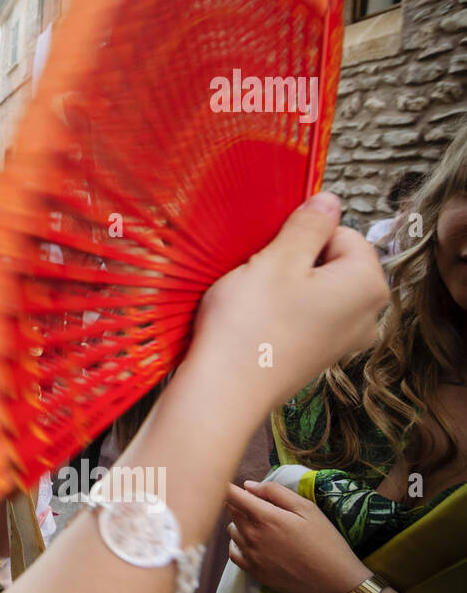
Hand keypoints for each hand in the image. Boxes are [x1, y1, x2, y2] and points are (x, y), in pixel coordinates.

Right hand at [186, 192, 387, 412]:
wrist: (224, 391)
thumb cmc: (249, 326)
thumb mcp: (276, 260)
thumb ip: (308, 225)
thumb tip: (329, 201)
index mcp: (367, 285)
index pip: (343, 233)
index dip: (303, 235)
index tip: (272, 252)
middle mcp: (368, 315)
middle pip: (332, 262)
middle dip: (295, 260)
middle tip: (260, 275)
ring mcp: (344, 341)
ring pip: (316, 289)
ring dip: (285, 286)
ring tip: (254, 299)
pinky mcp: (319, 357)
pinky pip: (306, 316)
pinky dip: (282, 311)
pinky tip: (255, 321)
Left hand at [226, 479, 371, 592]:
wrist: (335, 583)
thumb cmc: (326, 542)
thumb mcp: (308, 509)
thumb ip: (275, 492)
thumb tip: (248, 485)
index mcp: (265, 517)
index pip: (231, 495)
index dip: (226, 486)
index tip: (227, 482)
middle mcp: (252, 535)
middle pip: (231, 511)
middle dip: (239, 503)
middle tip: (257, 504)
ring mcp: (251, 555)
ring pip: (232, 530)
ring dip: (239, 523)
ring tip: (261, 525)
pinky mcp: (253, 572)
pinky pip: (233, 552)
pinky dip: (237, 543)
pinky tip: (252, 542)